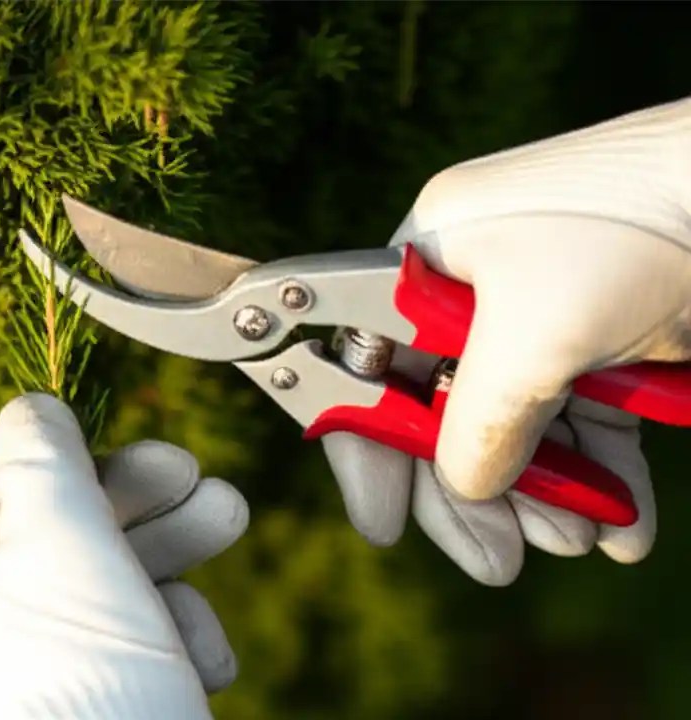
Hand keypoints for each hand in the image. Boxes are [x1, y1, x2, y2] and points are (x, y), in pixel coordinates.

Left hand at [0, 393, 248, 718]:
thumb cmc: (78, 677)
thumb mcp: (54, 538)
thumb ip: (42, 460)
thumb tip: (27, 405)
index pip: (17, 501)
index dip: (89, 471)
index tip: (159, 460)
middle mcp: (5, 640)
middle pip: (81, 543)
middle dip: (155, 510)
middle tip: (214, 491)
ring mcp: (62, 685)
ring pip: (125, 597)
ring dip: (181, 563)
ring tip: (230, 530)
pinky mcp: (115, 718)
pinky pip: (149, 660)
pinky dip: (184, 643)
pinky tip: (207, 659)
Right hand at [324, 96, 690, 584]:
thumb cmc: (639, 227)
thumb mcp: (535, 337)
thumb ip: (477, 424)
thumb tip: (465, 488)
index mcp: (427, 260)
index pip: (368, 366)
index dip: (367, 447)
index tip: (384, 523)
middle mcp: (474, 288)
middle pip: (443, 410)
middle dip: (474, 494)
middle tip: (499, 563)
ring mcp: (543, 314)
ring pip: (517, 426)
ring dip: (545, 496)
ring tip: (581, 542)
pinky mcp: (607, 338)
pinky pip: (582, 421)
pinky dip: (600, 477)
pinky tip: (625, 529)